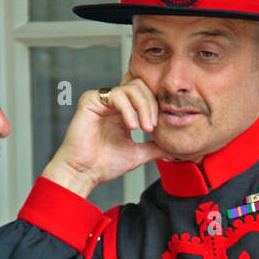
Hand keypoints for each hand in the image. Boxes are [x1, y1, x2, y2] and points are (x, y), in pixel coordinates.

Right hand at [41, 70, 169, 196]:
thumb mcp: (137, 154)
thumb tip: (174, 150)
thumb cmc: (104, 164)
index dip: (156, 106)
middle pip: (141, 86)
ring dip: (143, 107)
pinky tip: (132, 126)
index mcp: (123, 111)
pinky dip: (128, 110)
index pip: (145, 94)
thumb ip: (155, 148)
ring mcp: (102, 99)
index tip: (160, 127)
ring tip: (146, 129)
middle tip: (153, 128)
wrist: (84, 172)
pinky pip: (116, 95)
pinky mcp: (91, 100)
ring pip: (131, 87)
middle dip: (152, 105)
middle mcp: (112, 102)